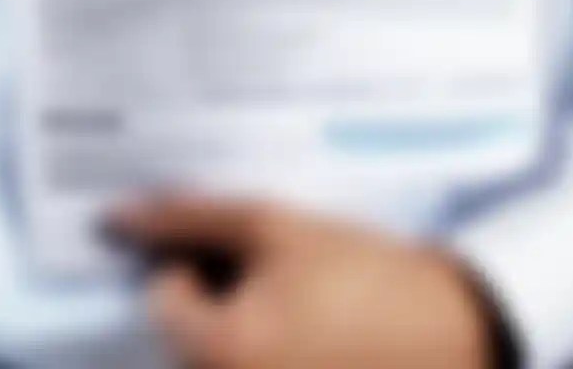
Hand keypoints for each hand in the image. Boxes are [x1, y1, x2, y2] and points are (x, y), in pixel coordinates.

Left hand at [106, 198, 496, 368]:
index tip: (252, 257)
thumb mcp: (271, 228)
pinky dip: (261, 351)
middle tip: (275, 280)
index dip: (198, 265)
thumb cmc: (362, 272)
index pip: (162, 296)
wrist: (460, 328)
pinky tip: (308, 335)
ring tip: (298, 307)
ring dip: (237, 325)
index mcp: (216, 350)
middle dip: (214, 299)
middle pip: (184, 335)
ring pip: (214, 355)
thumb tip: (112, 219)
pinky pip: (245, 366)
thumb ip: (184, 220)